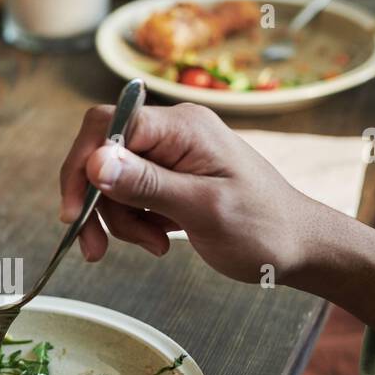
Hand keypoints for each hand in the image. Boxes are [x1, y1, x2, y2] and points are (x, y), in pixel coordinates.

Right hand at [60, 99, 374, 336]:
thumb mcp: (203, 209)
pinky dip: (134, 222)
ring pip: (113, 180)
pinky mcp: (172, 176)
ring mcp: (172, 153)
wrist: (299, 247)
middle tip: (96, 249)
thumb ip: (148, 184)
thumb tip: (95, 161)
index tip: (75, 213)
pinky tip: (160, 240)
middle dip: (96, 202)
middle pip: (103, 154)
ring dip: (121, 220)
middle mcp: (173, 132)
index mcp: (183, 127)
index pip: (108, 125)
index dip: (81, 166)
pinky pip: (131, 193)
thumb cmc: (264, 228)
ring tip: (155, 245)